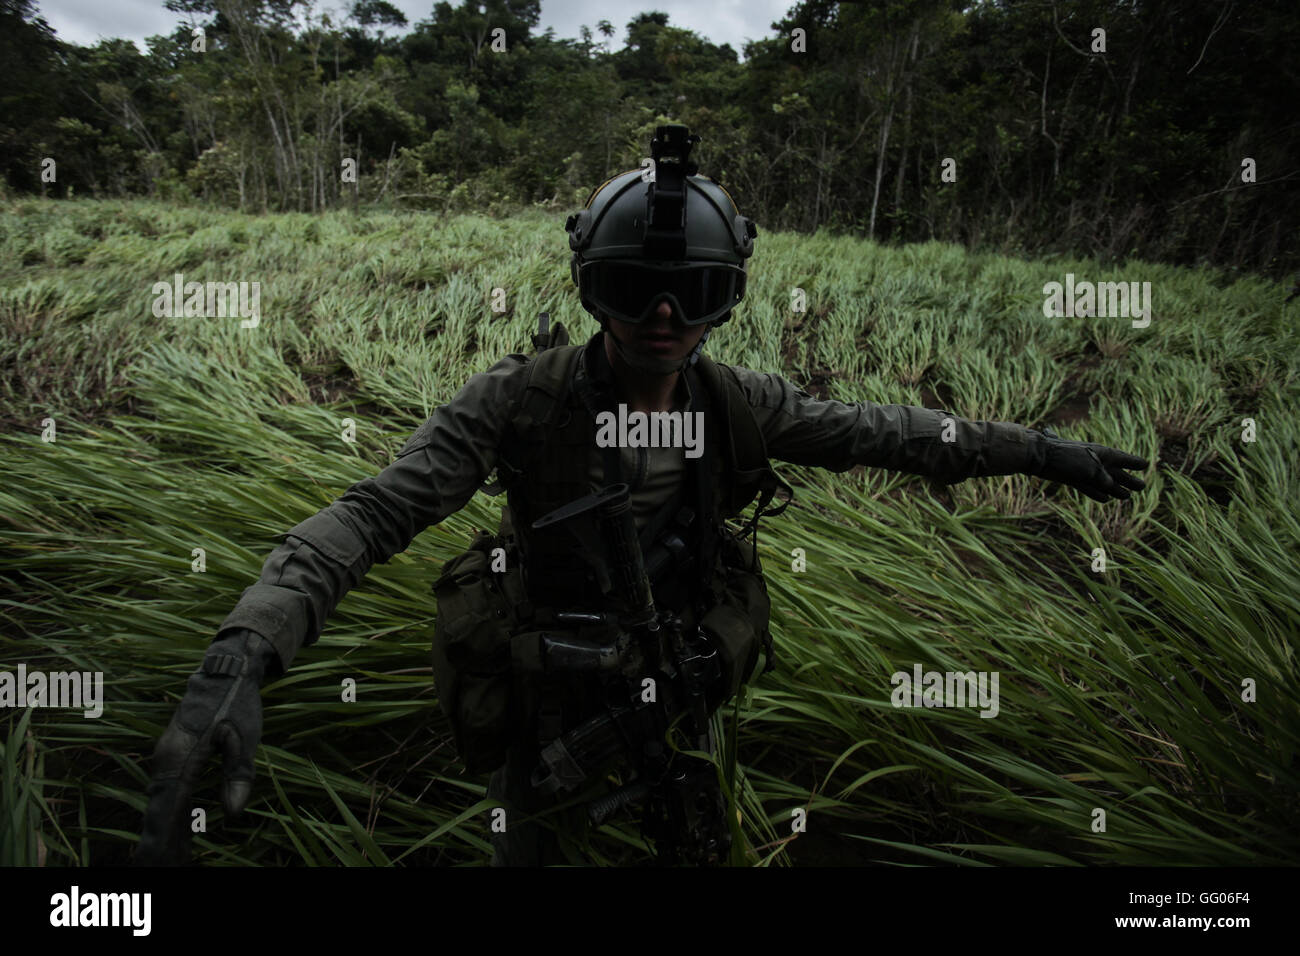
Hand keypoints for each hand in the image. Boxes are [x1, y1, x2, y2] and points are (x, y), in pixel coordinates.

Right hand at [136, 629, 273, 864]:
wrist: (224, 671)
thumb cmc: (237, 703)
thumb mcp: (244, 736)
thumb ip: (237, 774)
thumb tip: (233, 813)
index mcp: (180, 758)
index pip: (166, 808)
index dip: (161, 840)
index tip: (157, 864)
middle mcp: (164, 761)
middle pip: (158, 812)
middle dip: (159, 846)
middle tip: (165, 871)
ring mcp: (165, 760)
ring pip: (160, 806)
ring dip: (164, 835)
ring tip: (171, 864)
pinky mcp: (172, 759)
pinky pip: (167, 795)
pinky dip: (170, 818)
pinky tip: (178, 838)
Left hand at [1030, 427, 1148, 501]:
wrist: (1039, 456)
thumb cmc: (1065, 457)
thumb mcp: (1089, 466)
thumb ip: (1102, 477)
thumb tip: (1109, 487)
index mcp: (1101, 453)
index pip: (1123, 458)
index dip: (1134, 462)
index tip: (1146, 464)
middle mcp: (1094, 461)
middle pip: (1116, 473)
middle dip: (1129, 480)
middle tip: (1142, 487)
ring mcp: (1083, 471)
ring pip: (1104, 482)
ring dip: (1115, 489)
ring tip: (1126, 496)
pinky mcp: (1072, 480)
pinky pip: (1089, 488)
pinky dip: (1097, 493)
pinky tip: (1105, 499)